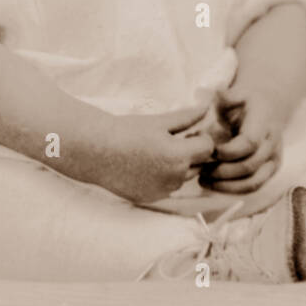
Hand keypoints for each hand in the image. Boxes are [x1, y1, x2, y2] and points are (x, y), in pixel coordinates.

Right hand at [95, 102, 215, 203]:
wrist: (97, 151)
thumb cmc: (128, 131)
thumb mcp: (159, 122)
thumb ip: (187, 117)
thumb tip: (206, 107)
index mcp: (179, 155)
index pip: (208, 147)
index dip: (201, 137)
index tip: (188, 131)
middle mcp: (174, 178)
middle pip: (199, 164)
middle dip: (192, 152)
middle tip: (174, 140)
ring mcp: (163, 191)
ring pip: (185, 177)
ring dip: (180, 166)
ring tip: (159, 152)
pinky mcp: (152, 199)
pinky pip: (169, 188)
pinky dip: (166, 177)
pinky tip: (149, 165)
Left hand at [198, 89, 285, 194]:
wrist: (267, 110)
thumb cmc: (245, 102)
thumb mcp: (237, 92)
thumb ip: (228, 95)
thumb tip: (218, 94)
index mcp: (264, 123)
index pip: (249, 143)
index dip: (228, 150)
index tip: (209, 149)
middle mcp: (272, 144)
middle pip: (249, 166)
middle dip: (222, 170)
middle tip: (200, 169)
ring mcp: (273, 160)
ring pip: (252, 182)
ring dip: (226, 185)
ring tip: (203, 180)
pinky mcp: (270, 172)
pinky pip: (253, 188)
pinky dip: (232, 190)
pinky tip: (213, 185)